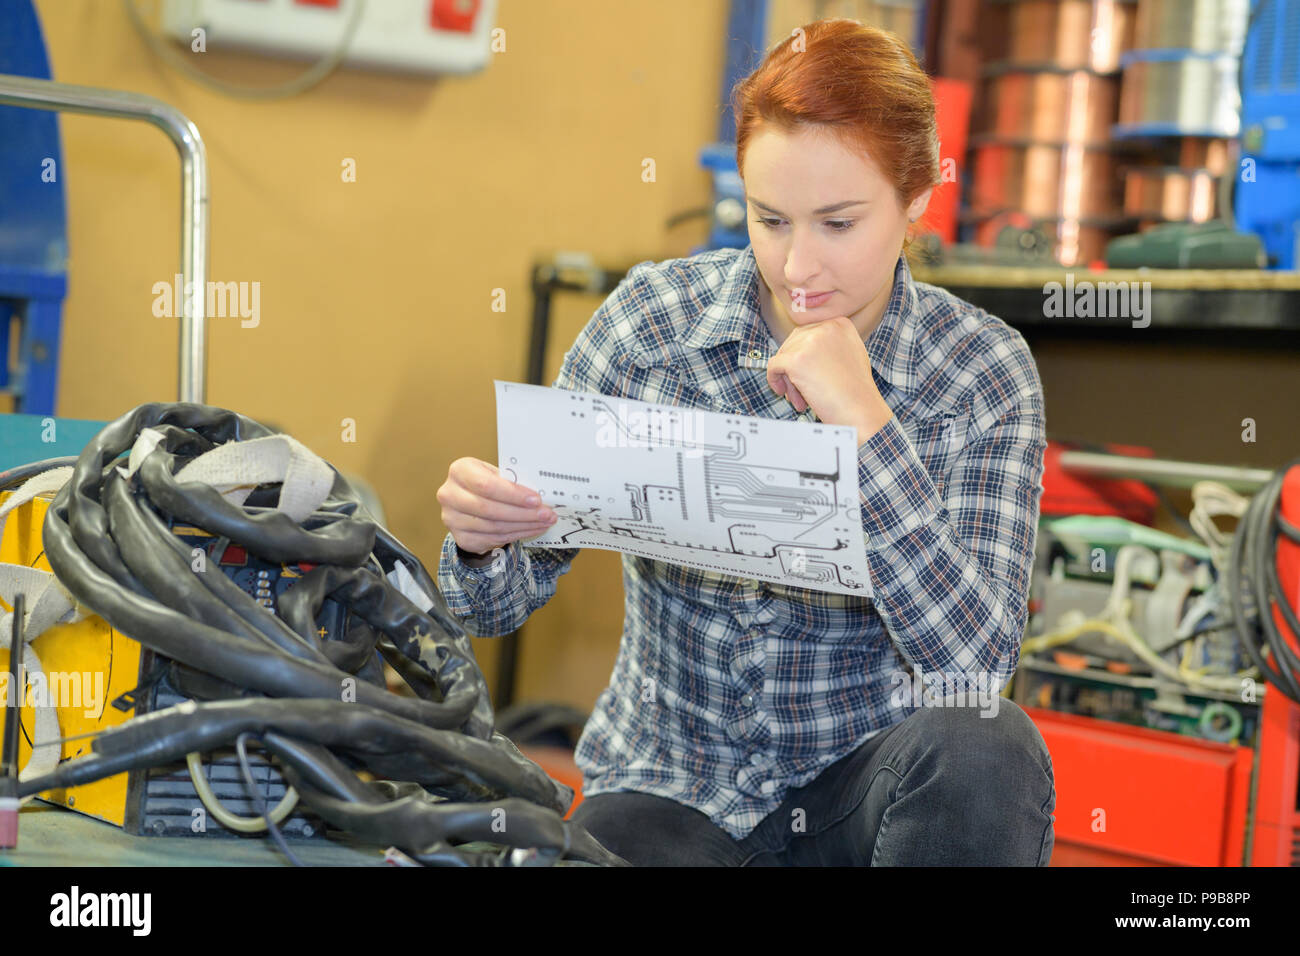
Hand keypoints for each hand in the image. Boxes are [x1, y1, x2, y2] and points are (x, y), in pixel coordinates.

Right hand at [437, 457, 556, 554]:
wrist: (471, 505)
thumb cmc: (488, 485)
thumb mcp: (497, 475)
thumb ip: (513, 481)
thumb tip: (543, 493)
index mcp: (460, 471)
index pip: (485, 485)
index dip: (512, 494)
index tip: (536, 499)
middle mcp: (449, 494)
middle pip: (489, 508)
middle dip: (523, 513)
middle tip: (546, 514)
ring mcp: (452, 518)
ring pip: (493, 526)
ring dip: (524, 525)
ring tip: (544, 521)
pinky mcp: (461, 538)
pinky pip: (494, 539)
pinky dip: (517, 534)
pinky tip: (532, 529)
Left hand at [766, 316, 893, 443]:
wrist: (860, 411)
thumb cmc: (855, 392)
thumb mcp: (849, 354)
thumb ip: (828, 344)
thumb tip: (798, 347)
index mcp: (840, 324)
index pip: (808, 333)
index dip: (804, 356)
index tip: (810, 375)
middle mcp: (826, 327)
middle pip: (794, 343)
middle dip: (794, 367)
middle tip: (801, 391)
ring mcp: (810, 342)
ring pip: (784, 356)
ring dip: (788, 379)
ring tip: (801, 399)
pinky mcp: (796, 359)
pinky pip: (774, 366)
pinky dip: (774, 380)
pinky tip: (783, 393)